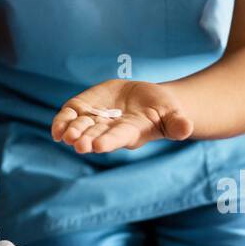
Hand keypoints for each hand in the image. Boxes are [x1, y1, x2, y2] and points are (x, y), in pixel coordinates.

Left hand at [52, 79, 192, 153]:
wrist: (147, 99)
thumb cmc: (164, 110)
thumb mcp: (173, 114)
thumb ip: (178, 122)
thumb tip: (187, 128)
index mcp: (131, 132)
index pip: (119, 137)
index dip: (109, 140)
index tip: (99, 146)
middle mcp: (110, 129)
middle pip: (96, 135)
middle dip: (87, 139)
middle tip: (77, 144)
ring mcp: (96, 120)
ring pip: (81, 127)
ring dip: (72, 131)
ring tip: (64, 136)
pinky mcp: (86, 108)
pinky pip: (71, 116)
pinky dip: (63, 122)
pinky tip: (56, 130)